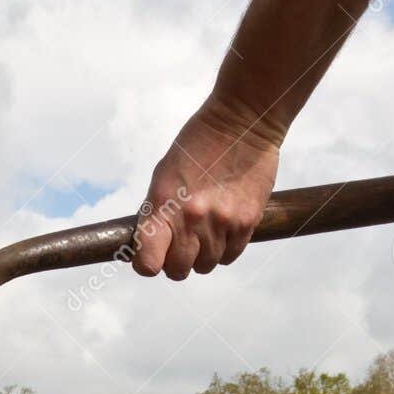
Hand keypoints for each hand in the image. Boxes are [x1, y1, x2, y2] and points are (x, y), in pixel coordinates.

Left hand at [133, 100, 281, 280]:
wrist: (243, 122)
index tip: (151, 257)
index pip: (148, 263)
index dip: (147, 264)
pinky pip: (229, 256)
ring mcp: (221, 223)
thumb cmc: (198, 145)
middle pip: (178, 271)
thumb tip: (150, 247)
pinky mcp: (246, 223)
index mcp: (164, 205)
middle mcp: (192, 219)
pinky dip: (224, 248)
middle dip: (176, 262)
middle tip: (181, 243)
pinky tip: (223, 227)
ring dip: (202, 254)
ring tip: (205, 228)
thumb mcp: (164, 174)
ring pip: (205, 266)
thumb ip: (157, 212)